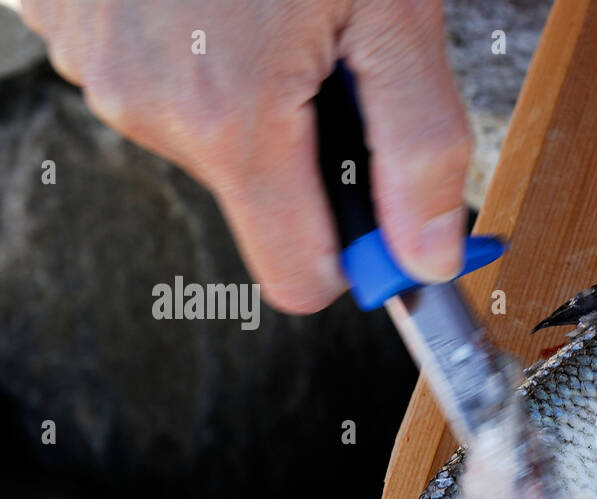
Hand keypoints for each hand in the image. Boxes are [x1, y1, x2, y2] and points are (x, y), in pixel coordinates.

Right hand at [20, 0, 469, 312]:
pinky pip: (158, 79)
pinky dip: (199, 50)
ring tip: (269, 9)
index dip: (359, 253)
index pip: (302, 279)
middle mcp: (149, 109)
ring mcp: (97, 65)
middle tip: (332, 56)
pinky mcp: (72, 24)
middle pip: (261, 199)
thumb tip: (429, 253)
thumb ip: (420, 148)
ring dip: (254, 92)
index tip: (388, 214)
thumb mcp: (393, 15)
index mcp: (231, 121)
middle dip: (309, 149)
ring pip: (211, 137)